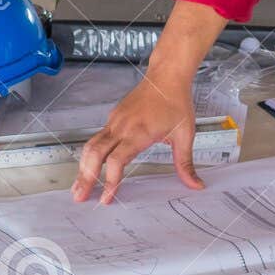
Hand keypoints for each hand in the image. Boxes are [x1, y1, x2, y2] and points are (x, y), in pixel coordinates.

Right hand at [72, 68, 202, 203]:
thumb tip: (196, 185)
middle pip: (95, 154)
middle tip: (79, 197)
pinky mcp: (113, 117)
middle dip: (86, 177)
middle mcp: (122, 127)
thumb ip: (185, 163)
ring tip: (78, 186)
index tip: (107, 198)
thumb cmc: (176, 102)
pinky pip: (97, 138)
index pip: (117, 160)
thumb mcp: (185, 134)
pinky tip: (89, 166)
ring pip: (91, 146)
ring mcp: (115, 121)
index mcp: (139, 133)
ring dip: (83, 167)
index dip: (110, 181)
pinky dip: (90, 154)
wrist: (167, 76)